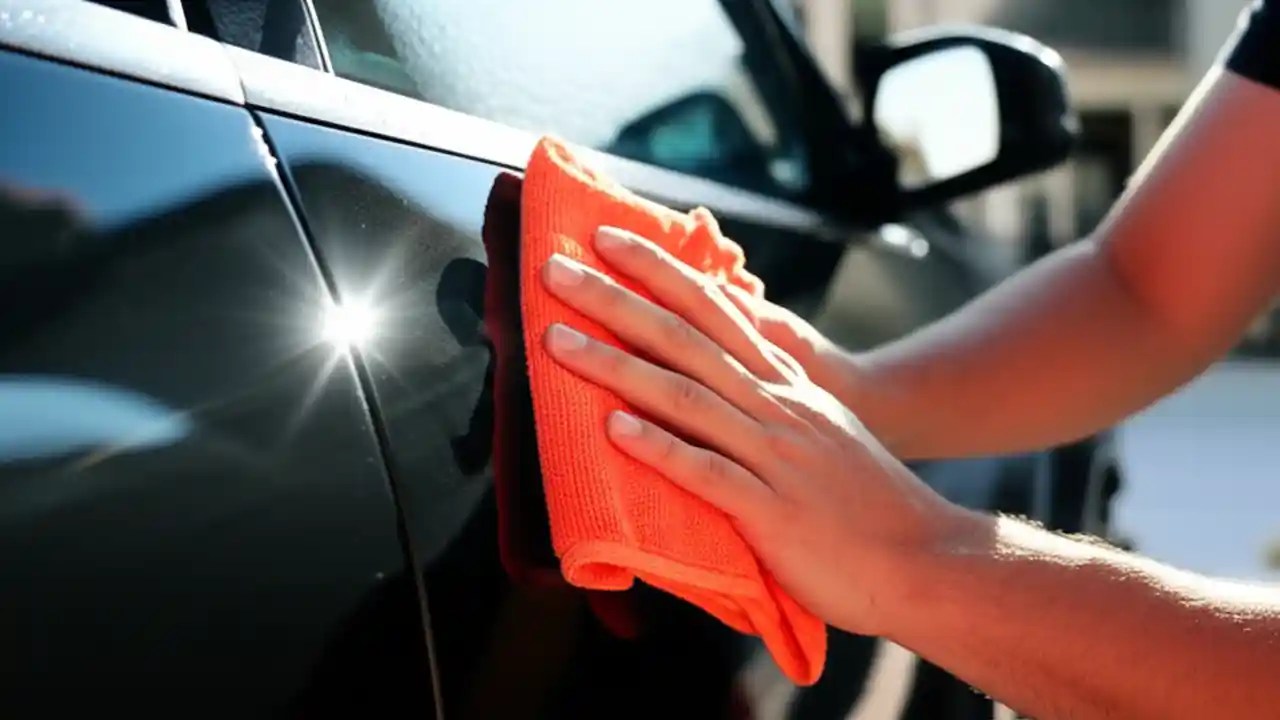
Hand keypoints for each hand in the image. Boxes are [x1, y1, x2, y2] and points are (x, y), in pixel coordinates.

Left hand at [538, 226, 970, 635]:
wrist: (926, 560)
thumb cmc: (866, 501)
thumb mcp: (822, 427)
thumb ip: (773, 394)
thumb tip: (722, 365)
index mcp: (785, 385)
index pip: (714, 310)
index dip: (659, 271)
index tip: (608, 238)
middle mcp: (777, 407)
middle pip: (685, 340)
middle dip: (616, 301)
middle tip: (555, 271)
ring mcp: (775, 456)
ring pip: (685, 398)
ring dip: (615, 366)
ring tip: (556, 342)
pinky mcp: (773, 512)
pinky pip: (708, 474)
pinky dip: (660, 449)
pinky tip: (614, 429)